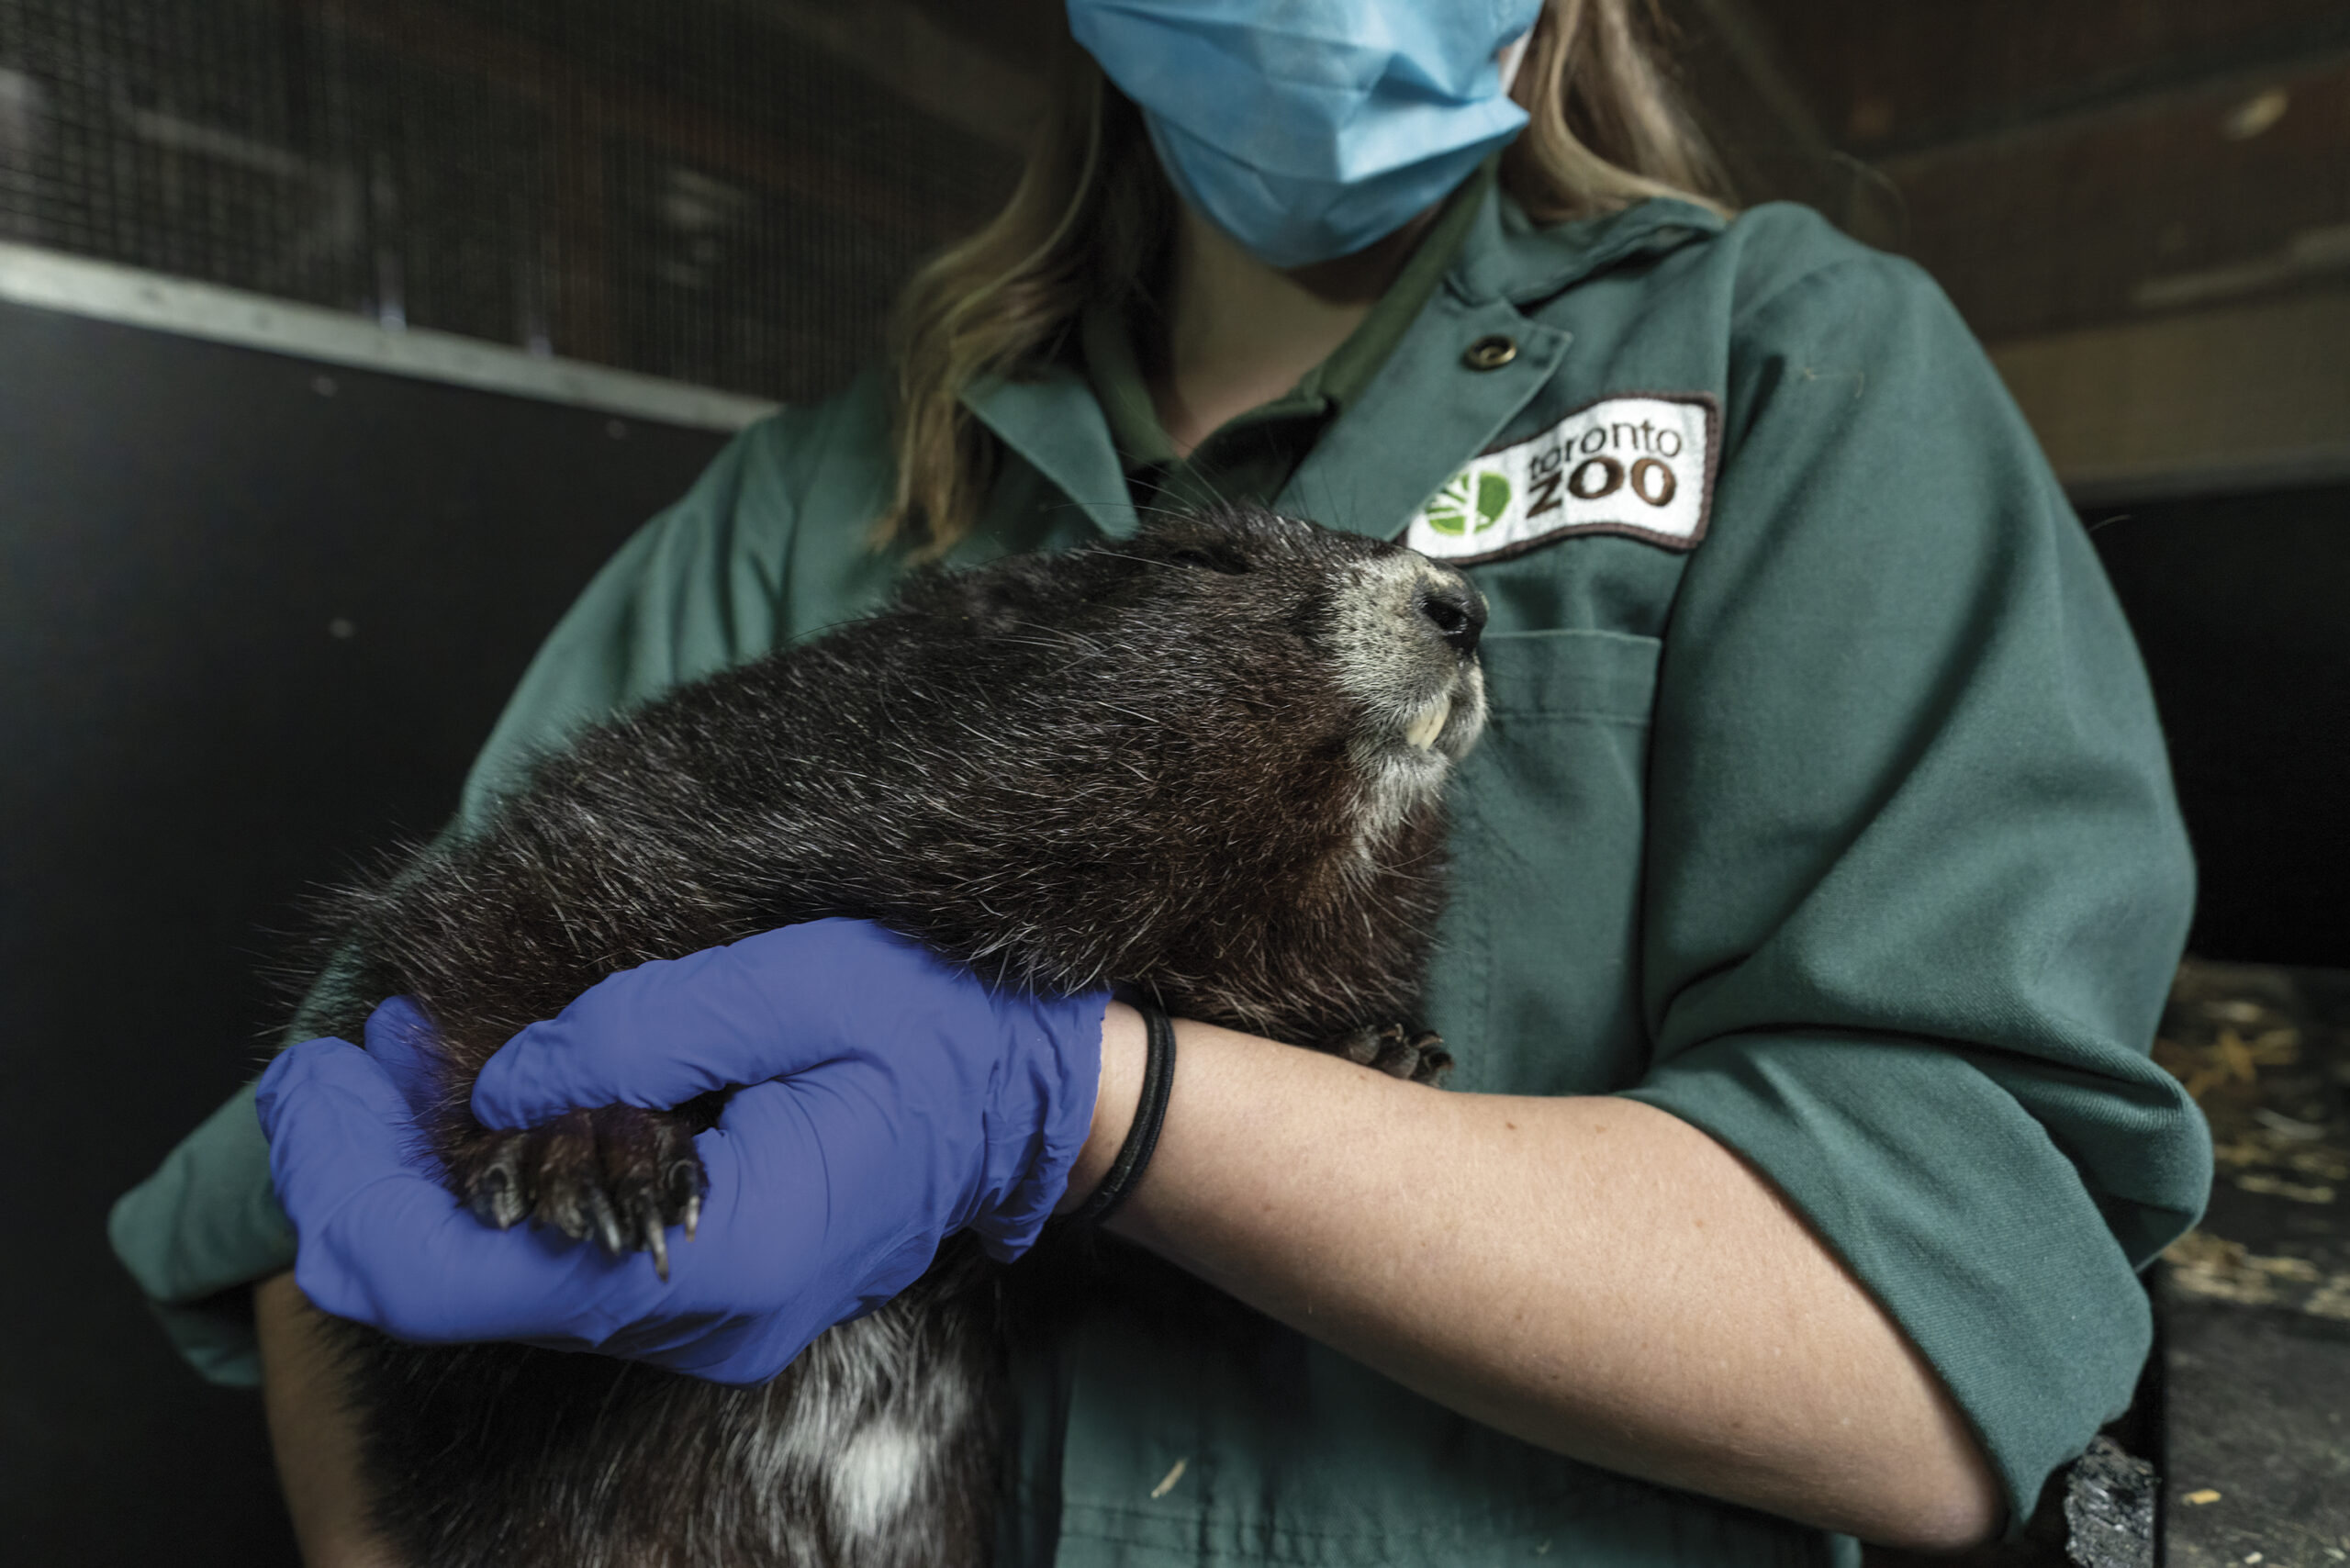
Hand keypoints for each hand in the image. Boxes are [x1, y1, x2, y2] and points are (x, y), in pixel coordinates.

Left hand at [255, 921, 1108, 1381]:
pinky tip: (483, 1097)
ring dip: (419, 1174)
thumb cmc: (940, 1031)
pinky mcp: (686, 1300)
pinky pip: (539, 1271)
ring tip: (405, 1054)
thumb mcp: (808, 982)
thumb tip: (501, 1075)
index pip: (457, 1276)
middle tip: (347, 1049)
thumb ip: (648, 1029)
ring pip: (485, 1287)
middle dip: (362, 1167)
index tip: (319, 1064)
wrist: (1029, 1111)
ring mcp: (686, 1326)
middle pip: (446, 1293)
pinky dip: (484, 1189)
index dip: (350, 1178)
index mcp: (721, 1252)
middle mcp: (688, 1322)